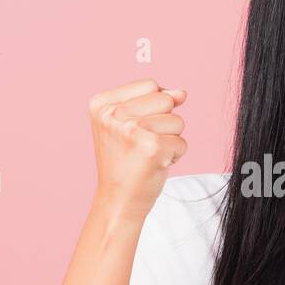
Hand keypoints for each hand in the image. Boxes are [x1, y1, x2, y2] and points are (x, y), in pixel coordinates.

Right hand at [88, 78, 187, 220]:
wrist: (118, 200)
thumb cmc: (125, 162)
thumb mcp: (128, 124)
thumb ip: (153, 101)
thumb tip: (182, 93)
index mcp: (101, 104)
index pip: (150, 84)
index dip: (154, 106)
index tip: (135, 130)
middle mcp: (113, 114)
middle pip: (166, 99)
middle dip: (164, 122)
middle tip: (143, 144)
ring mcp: (132, 130)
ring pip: (177, 121)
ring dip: (170, 140)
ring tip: (148, 154)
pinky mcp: (152, 147)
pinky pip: (182, 142)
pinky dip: (175, 156)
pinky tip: (155, 165)